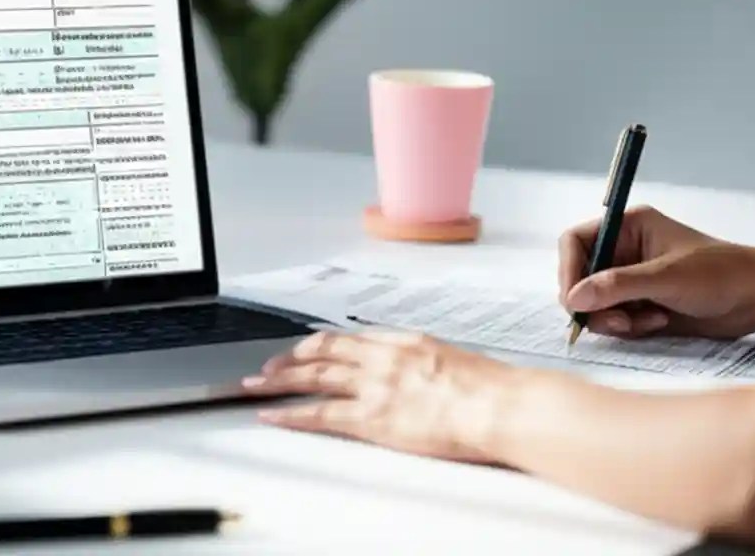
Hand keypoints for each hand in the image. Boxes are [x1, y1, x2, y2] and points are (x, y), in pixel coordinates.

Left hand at [240, 330, 512, 461]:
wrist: (500, 405)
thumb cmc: (491, 390)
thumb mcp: (456, 363)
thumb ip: (429, 364)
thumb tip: (423, 374)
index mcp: (406, 342)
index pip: (351, 339)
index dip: (322, 345)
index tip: (306, 349)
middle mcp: (383, 357)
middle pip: (323, 352)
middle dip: (290, 358)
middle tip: (268, 366)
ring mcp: (374, 385)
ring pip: (313, 377)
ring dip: (279, 379)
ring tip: (255, 385)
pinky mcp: (372, 416)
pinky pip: (319, 412)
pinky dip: (290, 412)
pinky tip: (271, 413)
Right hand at [558, 205, 754, 338]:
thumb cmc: (721, 275)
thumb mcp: (666, 278)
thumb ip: (616, 286)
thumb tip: (573, 298)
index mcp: (628, 227)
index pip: (575, 243)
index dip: (568, 270)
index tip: (573, 301)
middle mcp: (624, 250)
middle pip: (579, 277)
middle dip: (593, 302)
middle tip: (615, 321)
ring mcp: (630, 278)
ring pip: (593, 303)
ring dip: (612, 318)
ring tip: (644, 321)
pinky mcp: (639, 303)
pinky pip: (612, 318)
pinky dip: (628, 326)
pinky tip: (658, 321)